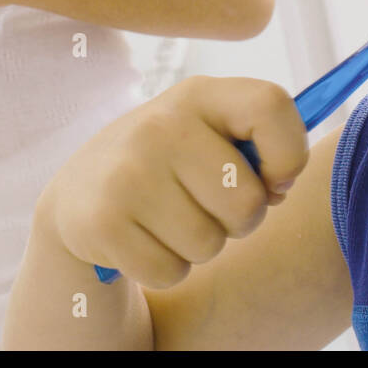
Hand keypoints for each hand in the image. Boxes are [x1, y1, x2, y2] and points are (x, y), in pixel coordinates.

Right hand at [39, 75, 307, 288]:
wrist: (78, 196)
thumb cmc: (168, 168)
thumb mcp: (206, 136)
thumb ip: (255, 148)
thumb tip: (278, 186)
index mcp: (197, 95)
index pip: (270, 105)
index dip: (290, 153)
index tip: (275, 179)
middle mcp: (161, 124)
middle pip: (247, 202)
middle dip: (238, 221)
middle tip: (205, 207)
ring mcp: (128, 171)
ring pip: (209, 244)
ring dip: (199, 247)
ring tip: (168, 222)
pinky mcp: (103, 221)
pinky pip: (170, 272)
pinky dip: (165, 269)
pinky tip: (142, 241)